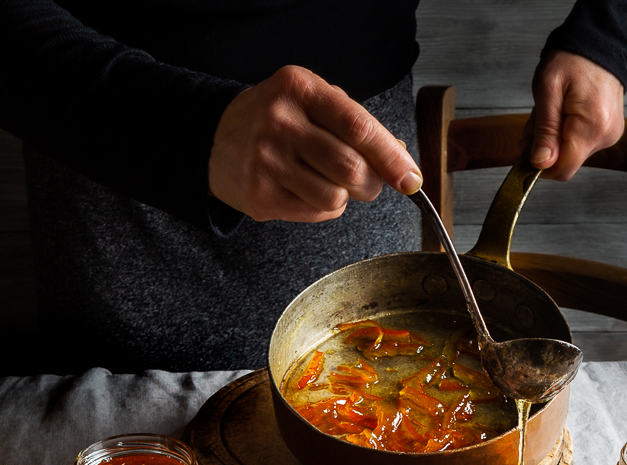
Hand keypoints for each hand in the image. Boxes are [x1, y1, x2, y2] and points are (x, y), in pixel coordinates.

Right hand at [208, 65, 422, 221]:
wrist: (215, 140)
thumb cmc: (276, 121)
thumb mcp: (313, 102)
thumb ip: (356, 125)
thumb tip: (400, 161)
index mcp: (299, 88)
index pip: (358, 126)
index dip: (390, 156)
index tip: (411, 178)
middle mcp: (279, 121)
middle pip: (350, 167)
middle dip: (370, 182)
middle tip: (366, 181)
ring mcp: (266, 160)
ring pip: (335, 197)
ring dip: (345, 197)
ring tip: (329, 182)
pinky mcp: (259, 195)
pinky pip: (315, 213)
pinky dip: (323, 208)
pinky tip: (306, 190)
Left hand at [525, 50, 624, 180]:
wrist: (599, 43)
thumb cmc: (572, 60)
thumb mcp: (547, 91)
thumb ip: (544, 131)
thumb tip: (541, 163)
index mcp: (592, 127)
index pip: (562, 170)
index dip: (540, 164)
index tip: (527, 147)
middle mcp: (605, 136)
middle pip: (564, 162)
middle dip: (544, 146)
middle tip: (538, 117)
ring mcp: (608, 135)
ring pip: (569, 154)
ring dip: (552, 137)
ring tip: (553, 109)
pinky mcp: (606, 133)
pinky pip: (578, 144)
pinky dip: (563, 133)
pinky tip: (564, 112)